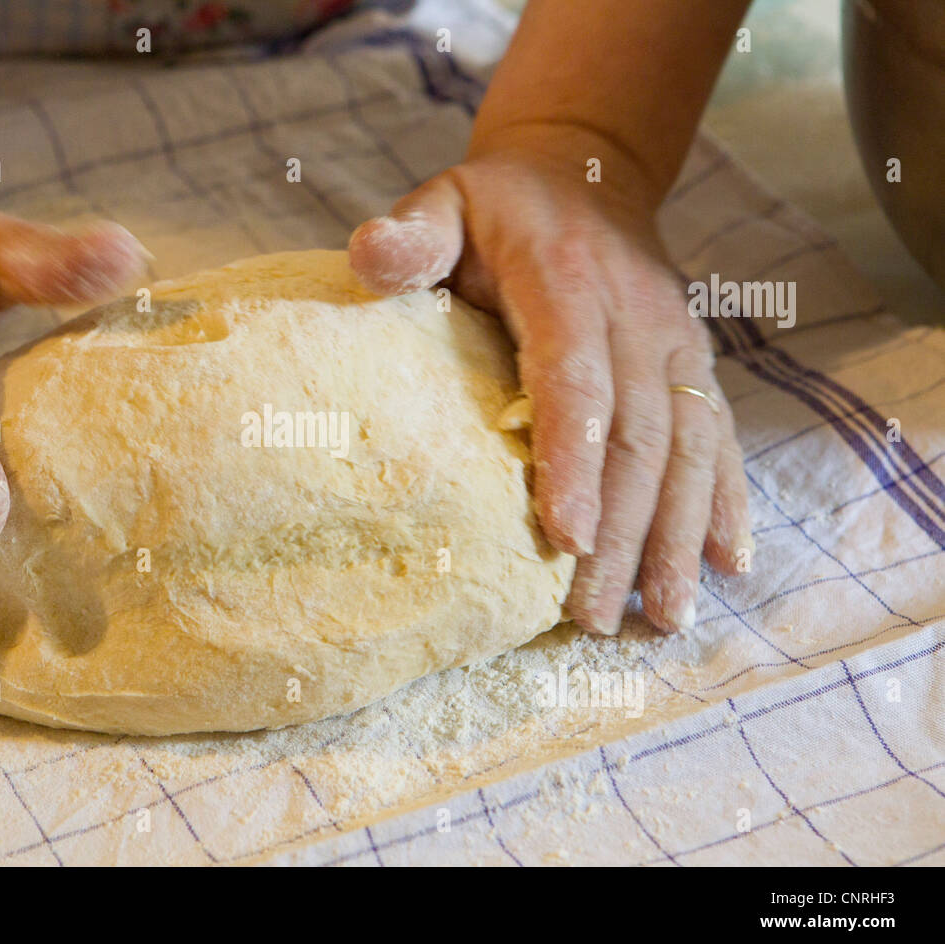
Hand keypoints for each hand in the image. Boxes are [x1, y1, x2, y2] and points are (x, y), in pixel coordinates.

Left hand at [349, 125, 751, 633]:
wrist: (586, 173)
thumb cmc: (496, 207)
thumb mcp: (445, 202)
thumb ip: (411, 235)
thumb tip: (367, 257)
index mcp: (568, 281)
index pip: (574, 377)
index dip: (572, 457)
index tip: (563, 537)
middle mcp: (636, 316)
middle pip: (637, 433)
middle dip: (621, 531)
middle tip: (591, 617)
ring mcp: (675, 341)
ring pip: (686, 447)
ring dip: (676, 535)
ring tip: (664, 617)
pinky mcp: (695, 361)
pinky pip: (717, 434)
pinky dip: (724, 500)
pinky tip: (727, 563)